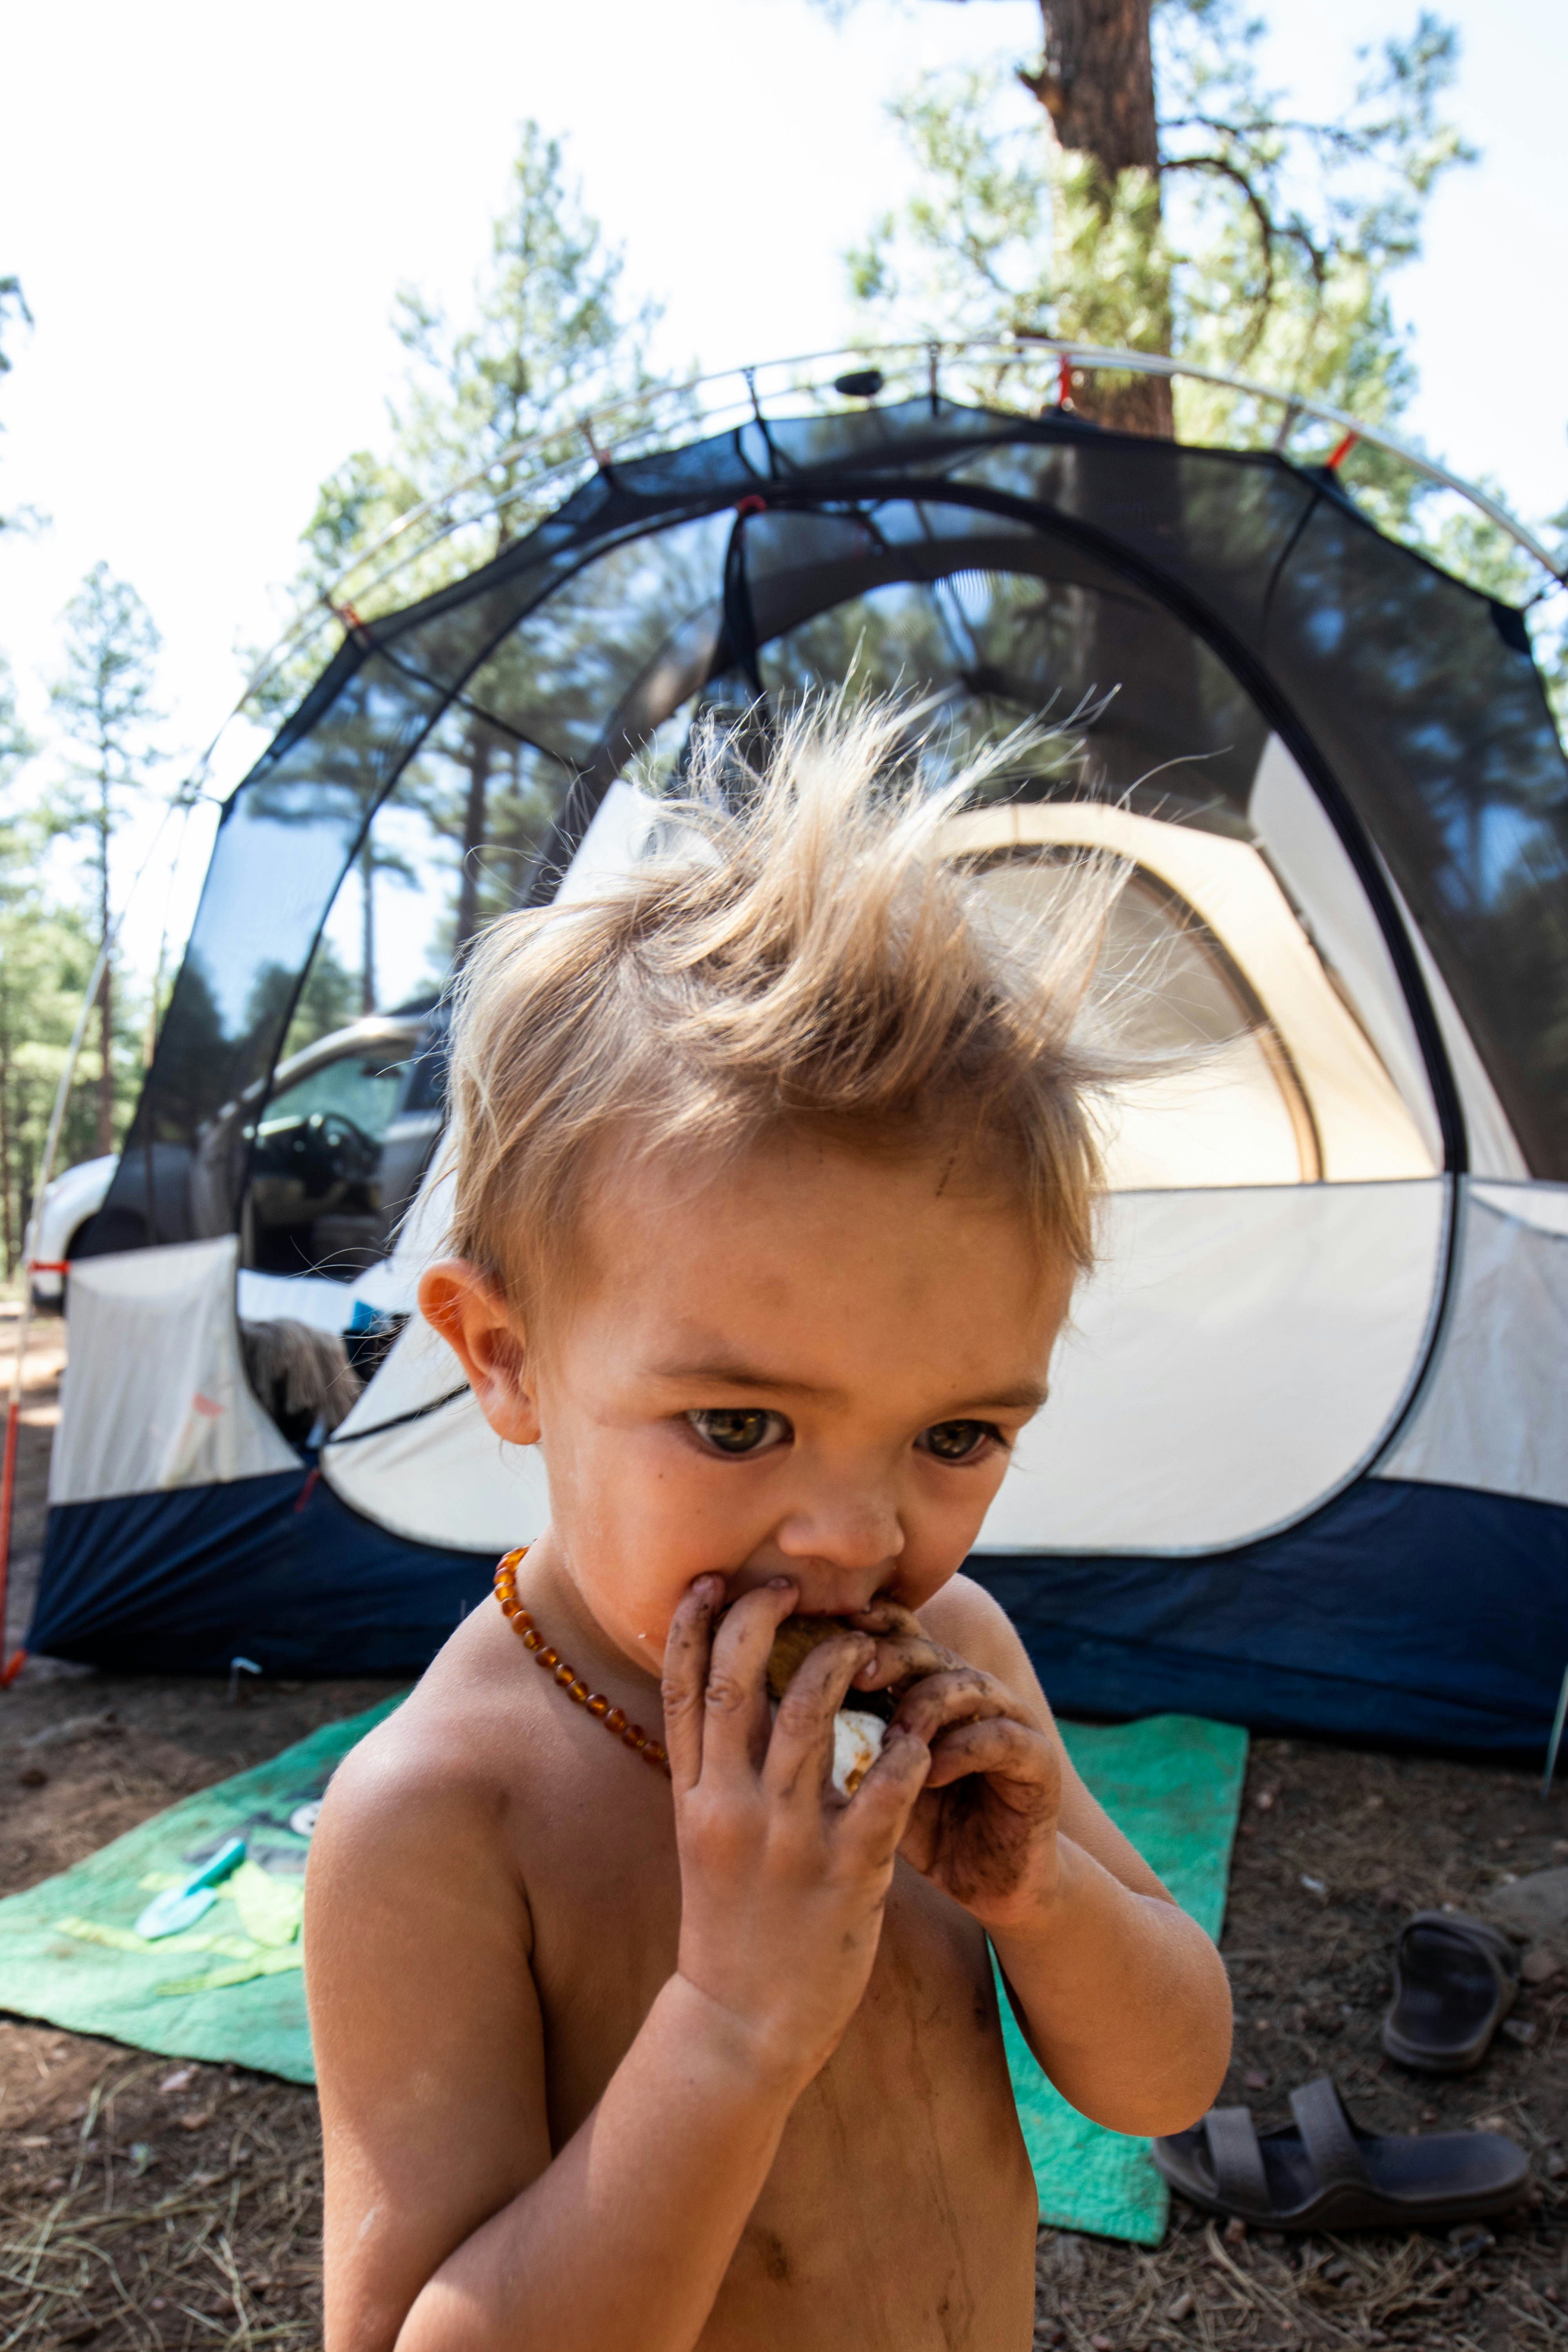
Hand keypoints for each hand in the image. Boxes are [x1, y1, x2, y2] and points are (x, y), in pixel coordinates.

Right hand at [661, 1576, 932, 2089]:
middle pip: (737, 1688)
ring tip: (864, 1640)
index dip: (694, 1628)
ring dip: (838, 1665)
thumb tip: (724, 1702)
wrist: (740, 2028)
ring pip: (808, 1722)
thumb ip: (714, 1774)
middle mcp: (732, 1809)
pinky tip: (922, 1727)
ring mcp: (787, 1841)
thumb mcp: (704, 1840)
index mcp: (695, 1800)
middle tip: (787, 1582)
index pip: (683, 1694)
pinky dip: (905, 1751)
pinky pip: (882, 1793)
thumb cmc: (731, 1925)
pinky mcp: (845, 1874)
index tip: (709, 1579)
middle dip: (759, 1622)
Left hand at [847, 1600, 1062, 1932]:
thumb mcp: (878, 1782)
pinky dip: (964, 1748)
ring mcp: (1009, 1720)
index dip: (867, 1625)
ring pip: (967, 1684)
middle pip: (929, 1650)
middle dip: (892, 1654)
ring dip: (926, 1703)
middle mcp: (970, 1693)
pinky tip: (932, 1770)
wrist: (992, 1882)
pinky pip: (1001, 1737)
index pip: (899, 1635)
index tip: (826, 1628)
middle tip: (858, 1671)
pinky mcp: (1038, 1760)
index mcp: (928, 1689)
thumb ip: (847, 1741)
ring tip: (895, 1735)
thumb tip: (772, 1708)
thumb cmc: (925, 1827)